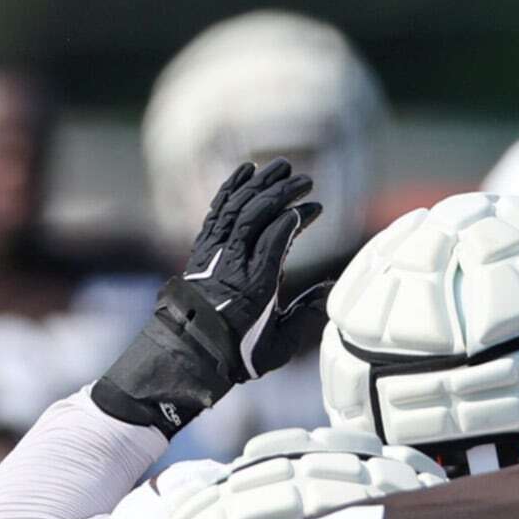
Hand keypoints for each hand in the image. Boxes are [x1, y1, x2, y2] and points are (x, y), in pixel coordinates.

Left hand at [177, 158, 329, 375]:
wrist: (189, 352)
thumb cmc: (238, 352)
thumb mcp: (281, 344)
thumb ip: (307, 314)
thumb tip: (330, 289)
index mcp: (256, 284)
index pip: (276, 236)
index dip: (296, 217)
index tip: (315, 208)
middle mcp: (233, 262)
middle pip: (257, 214)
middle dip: (282, 193)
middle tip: (305, 180)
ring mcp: (214, 252)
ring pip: (237, 207)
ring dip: (260, 184)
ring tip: (281, 166)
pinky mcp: (204, 248)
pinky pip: (218, 210)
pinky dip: (231, 188)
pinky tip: (245, 172)